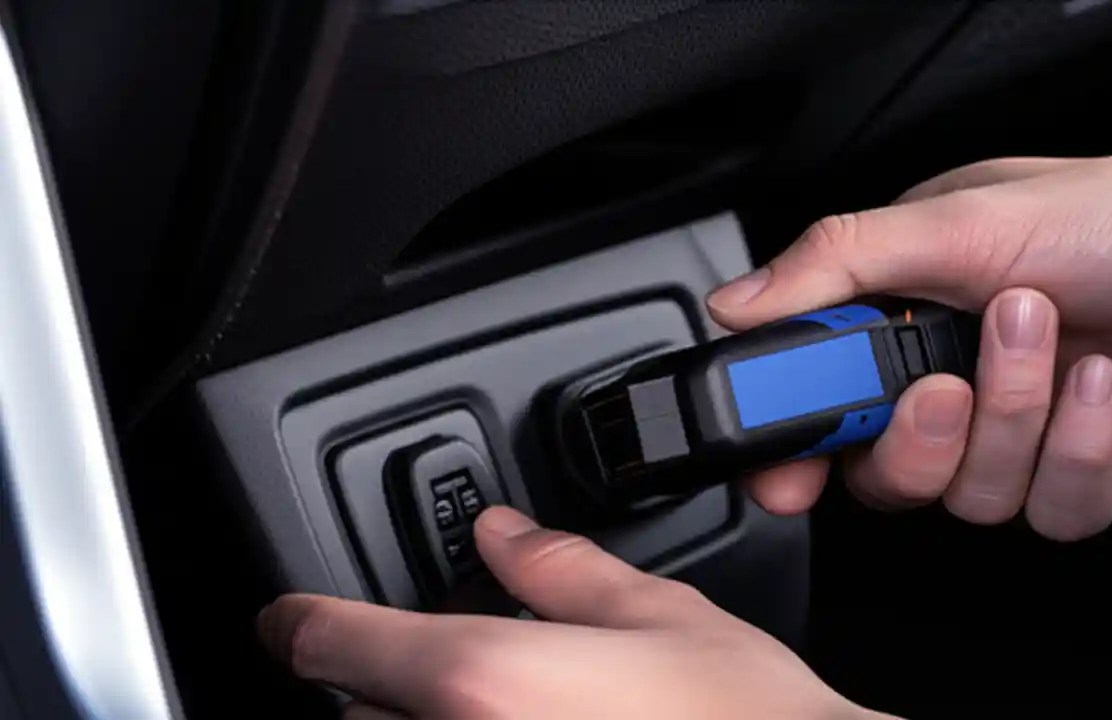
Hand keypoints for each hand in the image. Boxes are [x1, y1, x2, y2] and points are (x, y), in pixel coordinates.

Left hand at [257, 506, 888, 719]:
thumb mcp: (664, 620)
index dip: (299, 620)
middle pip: (353, 713)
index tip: (293, 619)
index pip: (326, 642)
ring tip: (508, 711)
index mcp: (481, 681)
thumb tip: (506, 535)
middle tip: (463, 673)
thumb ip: (564, 569)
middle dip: (390, 684)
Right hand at [708, 137, 1111, 540]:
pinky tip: (1103, 384)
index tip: (787, 470)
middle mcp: (951, 382)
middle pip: (885, 475)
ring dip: (1017, 419)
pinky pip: (1049, 511)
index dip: (794, 449)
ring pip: (970, 496)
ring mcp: (1015, 435)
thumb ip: (836, 264)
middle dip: (920, 438)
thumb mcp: (959, 220)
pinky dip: (1079, 450)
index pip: (817, 404)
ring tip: (1056, 340)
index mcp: (902, 317)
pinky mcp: (1077, 474)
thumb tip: (737, 303)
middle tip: (946, 383)